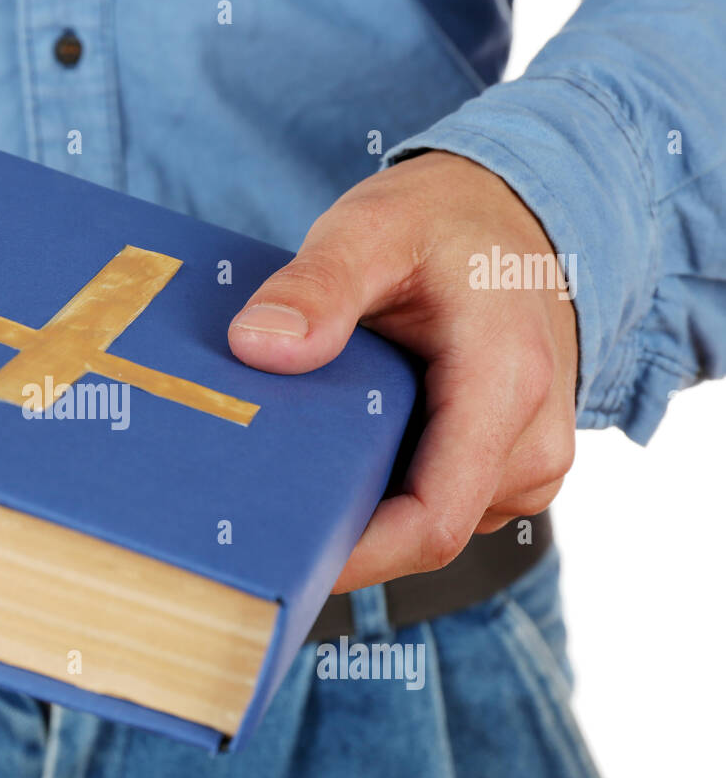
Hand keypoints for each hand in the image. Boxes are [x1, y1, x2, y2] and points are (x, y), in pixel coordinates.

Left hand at [229, 150, 577, 592]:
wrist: (515, 216)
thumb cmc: (444, 221)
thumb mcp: (373, 228)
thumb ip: (318, 284)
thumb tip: (255, 346)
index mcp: (508, 388)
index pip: (429, 524)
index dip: (349, 558)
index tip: (269, 562)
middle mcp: (533, 443)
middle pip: (421, 534)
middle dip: (337, 534)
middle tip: (245, 514)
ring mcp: (526, 464)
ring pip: (426, 525)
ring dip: (358, 510)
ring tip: (281, 474)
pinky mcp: (506, 468)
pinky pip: (436, 504)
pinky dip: (381, 490)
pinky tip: (330, 458)